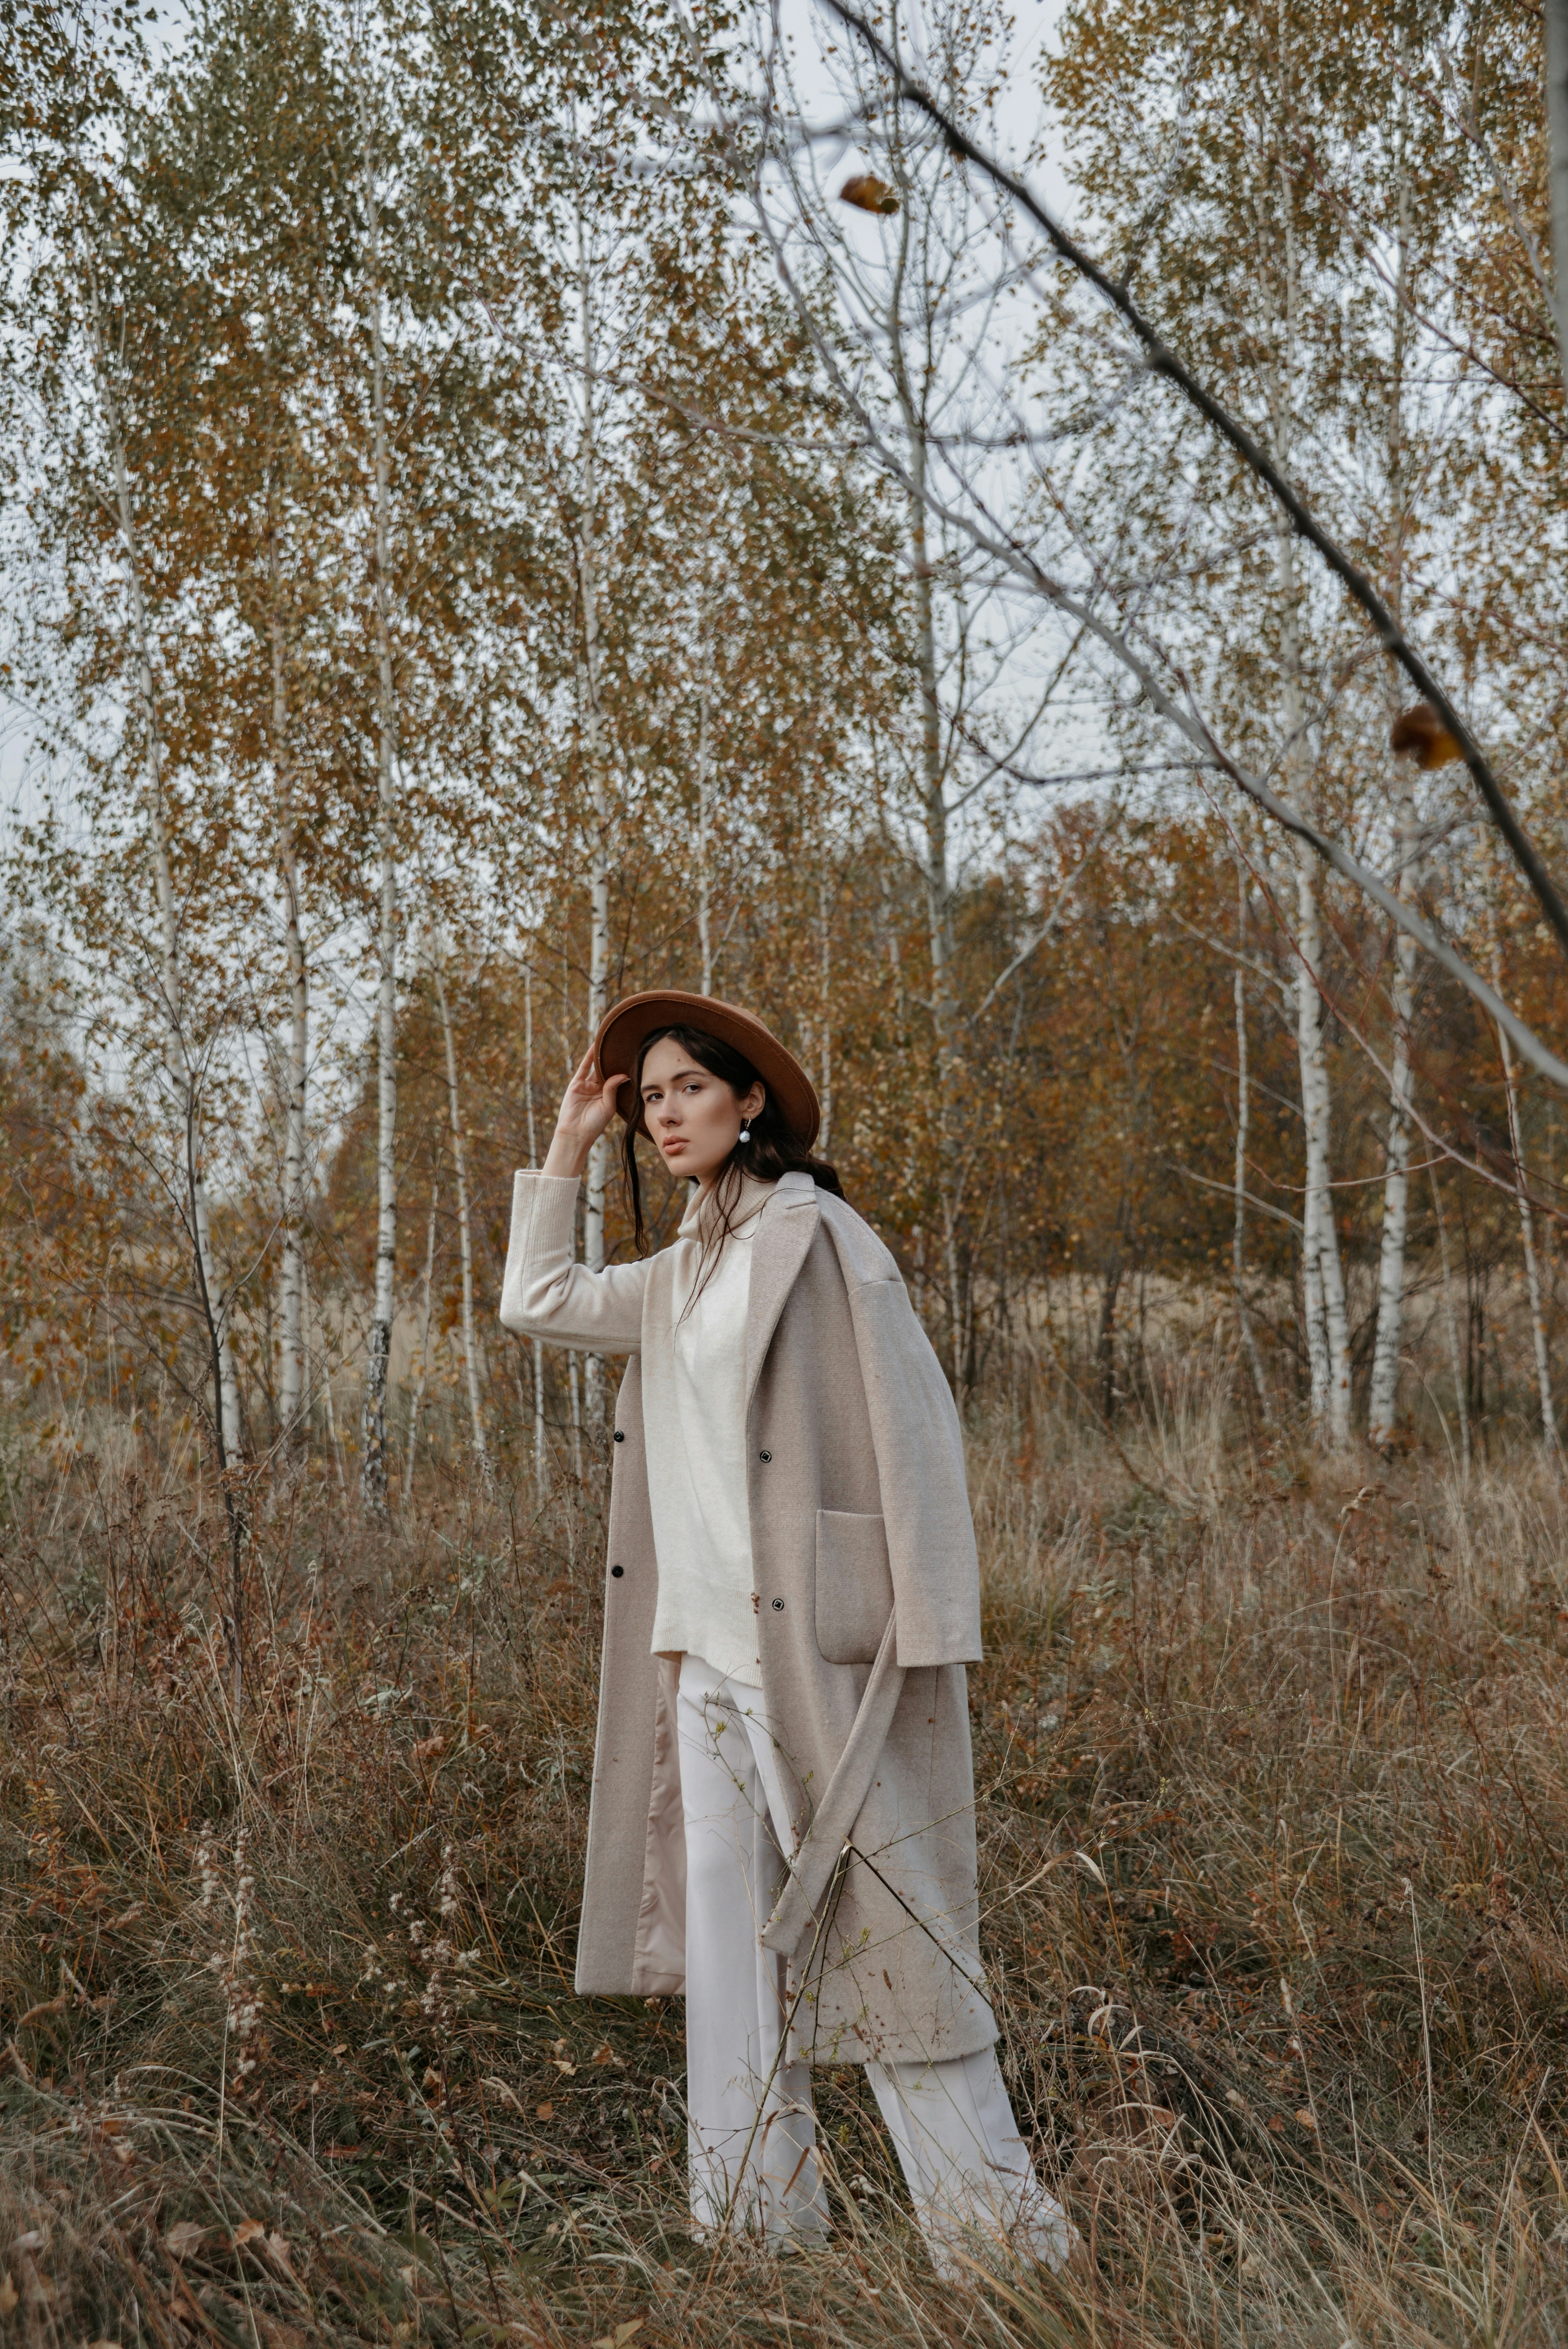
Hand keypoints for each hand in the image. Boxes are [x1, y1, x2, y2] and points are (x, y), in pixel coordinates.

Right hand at [541, 1047, 621, 1177]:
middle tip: (623, 1046)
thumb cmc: (594, 1124)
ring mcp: (586, 1086)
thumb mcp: (608, 1105)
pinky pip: (583, 1068)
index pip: (616, 1079)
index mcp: (607, 1095)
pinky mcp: (576, 1084)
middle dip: (613, 1061)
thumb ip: (613, 1088)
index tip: (632, 1059)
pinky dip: (589, 1057)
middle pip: (606, 1071)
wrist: (576, 1133)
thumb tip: (623, 1074)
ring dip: (601, 1056)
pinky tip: (595, 1046)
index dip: (622, 1069)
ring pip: (596, 1068)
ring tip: (609, 1042)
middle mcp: (597, 1089)